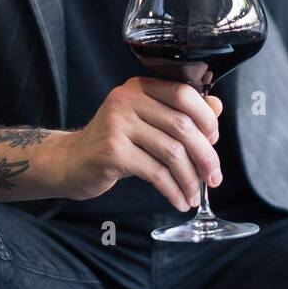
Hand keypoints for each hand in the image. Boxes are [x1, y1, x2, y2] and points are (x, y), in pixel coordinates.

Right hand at [60, 77, 223, 210]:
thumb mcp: (146, 122)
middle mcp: (128, 100)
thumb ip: (179, 112)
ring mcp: (118, 125)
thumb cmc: (114, 142)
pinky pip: (155, 173)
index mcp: (140, 88)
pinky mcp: (113, 152)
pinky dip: (173, 190)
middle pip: (181, 125)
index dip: (205, 117)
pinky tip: (179, 200)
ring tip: (195, 194)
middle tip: (214, 177)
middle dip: (204, 155)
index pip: (183, 93)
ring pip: (171, 152)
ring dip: (190, 178)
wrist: (70, 162)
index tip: (214, 140)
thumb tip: (217, 107)